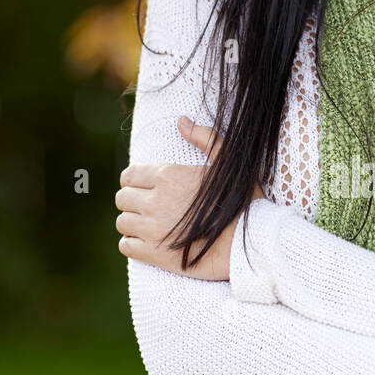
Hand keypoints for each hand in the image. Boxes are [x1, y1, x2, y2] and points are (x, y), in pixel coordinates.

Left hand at [115, 116, 265, 278]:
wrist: (252, 242)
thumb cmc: (243, 202)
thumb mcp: (228, 163)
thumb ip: (204, 139)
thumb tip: (181, 120)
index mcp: (169, 176)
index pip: (129, 175)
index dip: (134, 181)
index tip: (143, 188)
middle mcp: (155, 201)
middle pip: (122, 198)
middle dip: (132, 202)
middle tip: (147, 208)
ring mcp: (153, 229)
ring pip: (122, 222)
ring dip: (132, 223)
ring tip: (148, 226)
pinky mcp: (155, 254)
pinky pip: (126, 246)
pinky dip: (132, 244)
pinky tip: (147, 243)